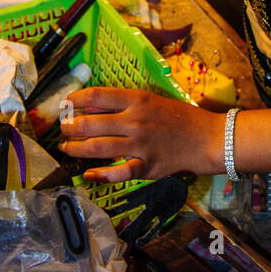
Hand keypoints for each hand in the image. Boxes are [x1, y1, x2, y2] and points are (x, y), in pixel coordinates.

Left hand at [59, 86, 223, 183]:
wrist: (207, 138)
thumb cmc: (179, 116)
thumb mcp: (151, 100)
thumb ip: (123, 103)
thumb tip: (91, 105)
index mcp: (137, 99)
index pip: (98, 95)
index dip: (76, 99)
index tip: (66, 104)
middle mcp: (136, 121)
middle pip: (92, 123)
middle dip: (71, 126)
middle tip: (63, 128)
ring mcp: (140, 145)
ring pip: (100, 148)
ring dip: (78, 148)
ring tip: (66, 147)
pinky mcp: (147, 167)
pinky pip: (119, 173)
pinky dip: (101, 175)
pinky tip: (88, 174)